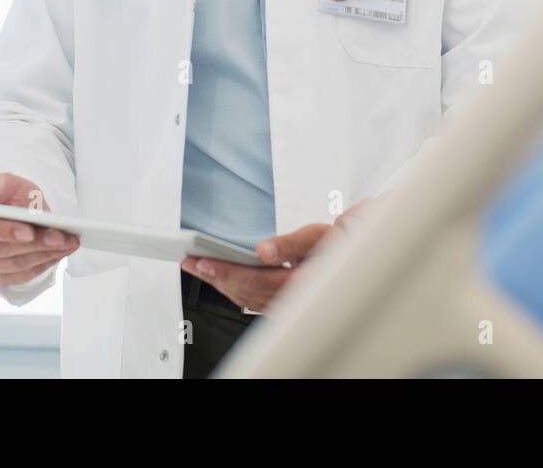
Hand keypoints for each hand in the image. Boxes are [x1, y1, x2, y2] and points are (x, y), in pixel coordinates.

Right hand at [0, 173, 78, 286]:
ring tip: (67, 243)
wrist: (25, 210)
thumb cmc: (13, 196)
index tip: (29, 232)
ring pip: (17, 264)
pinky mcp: (0, 275)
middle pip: (5, 249)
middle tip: (60, 237)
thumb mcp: (7, 184)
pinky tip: (60, 253)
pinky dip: (44, 264)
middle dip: (36, 243)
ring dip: (45, 254)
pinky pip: (23, 276)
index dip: (7, 231)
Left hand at [181, 223, 328, 313]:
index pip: (254, 280)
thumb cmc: (338, 245)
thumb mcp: (317, 237)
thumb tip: (263, 250)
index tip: (203, 261)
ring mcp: (286, 306)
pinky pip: (252, 301)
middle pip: (244, 292)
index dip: (226, 271)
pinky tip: (220, 279)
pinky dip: (233, 290)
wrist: (352, 258)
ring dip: (220, 284)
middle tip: (191, 262)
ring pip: (245, 299)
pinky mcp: (282, 305)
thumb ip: (289, 245)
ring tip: (198, 267)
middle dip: (215, 277)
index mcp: (300, 284)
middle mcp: (292, 300)